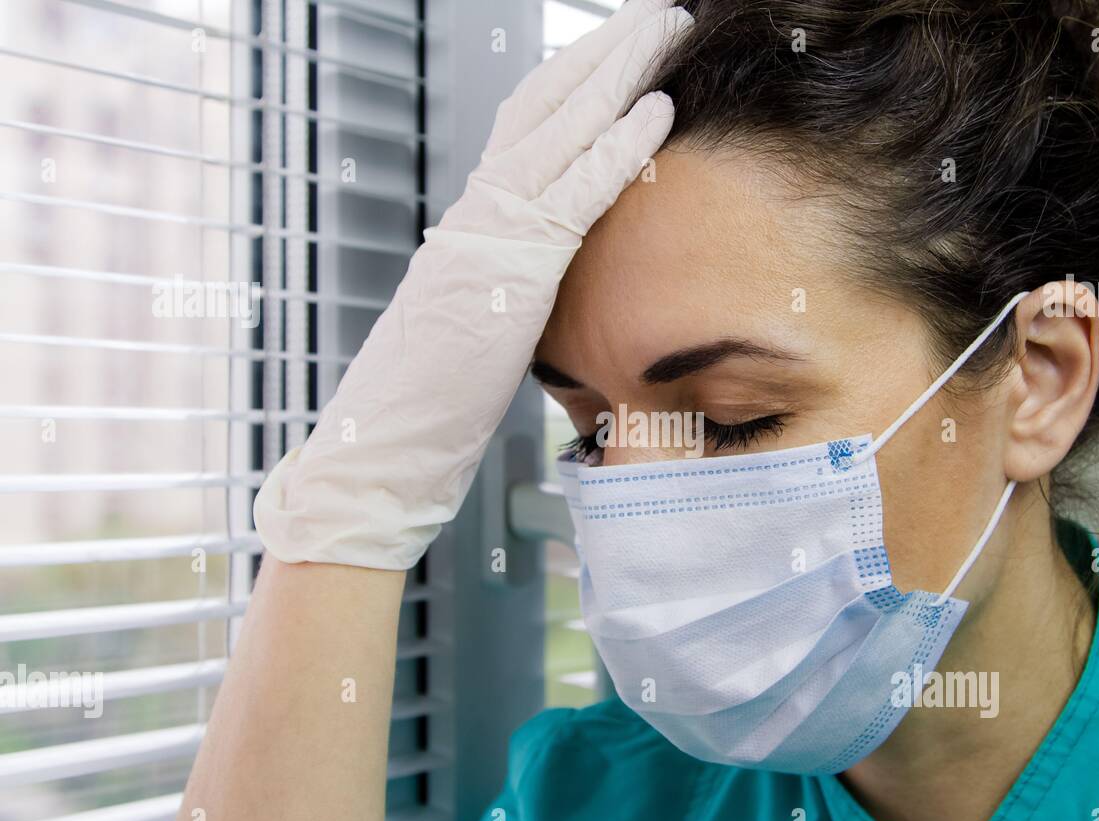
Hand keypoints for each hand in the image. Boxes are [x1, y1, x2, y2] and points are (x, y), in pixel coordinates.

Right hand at [253, 0, 692, 569]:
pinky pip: (572, 196)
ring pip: (560, 127)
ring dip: (619, 71)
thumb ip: (510, 274)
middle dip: (605, 49)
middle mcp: (476, 208)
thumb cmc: (433, 400)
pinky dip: (616, 150)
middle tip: (656, 12)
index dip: (578, 77)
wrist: (382, 448)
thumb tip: (547, 263)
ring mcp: (487, 233)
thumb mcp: (478, 319)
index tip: (621, 45)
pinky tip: (656, 112)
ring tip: (667, 29)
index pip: (529, 124)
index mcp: (473, 218)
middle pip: (546, 102)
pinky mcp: (507, 271)